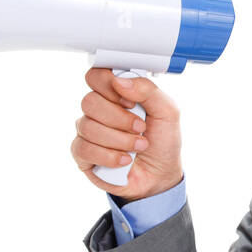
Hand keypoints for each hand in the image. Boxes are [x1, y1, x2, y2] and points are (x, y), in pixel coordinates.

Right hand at [72, 67, 183, 200]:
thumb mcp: (168, 112)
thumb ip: (148, 90)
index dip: (110, 86)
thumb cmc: (162, 143)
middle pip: (90, 101)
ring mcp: (88, 131)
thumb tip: (120, 81)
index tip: (131, 102)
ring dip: (120, 139)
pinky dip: (109, 156)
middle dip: (120, 118)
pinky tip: (124, 160)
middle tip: (140, 128)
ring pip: (88, 126)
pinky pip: (84, 148)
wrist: (161, 176)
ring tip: (138, 146)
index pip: (96, 76)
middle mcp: (99, 110)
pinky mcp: (83, 154)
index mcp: (117, 94)